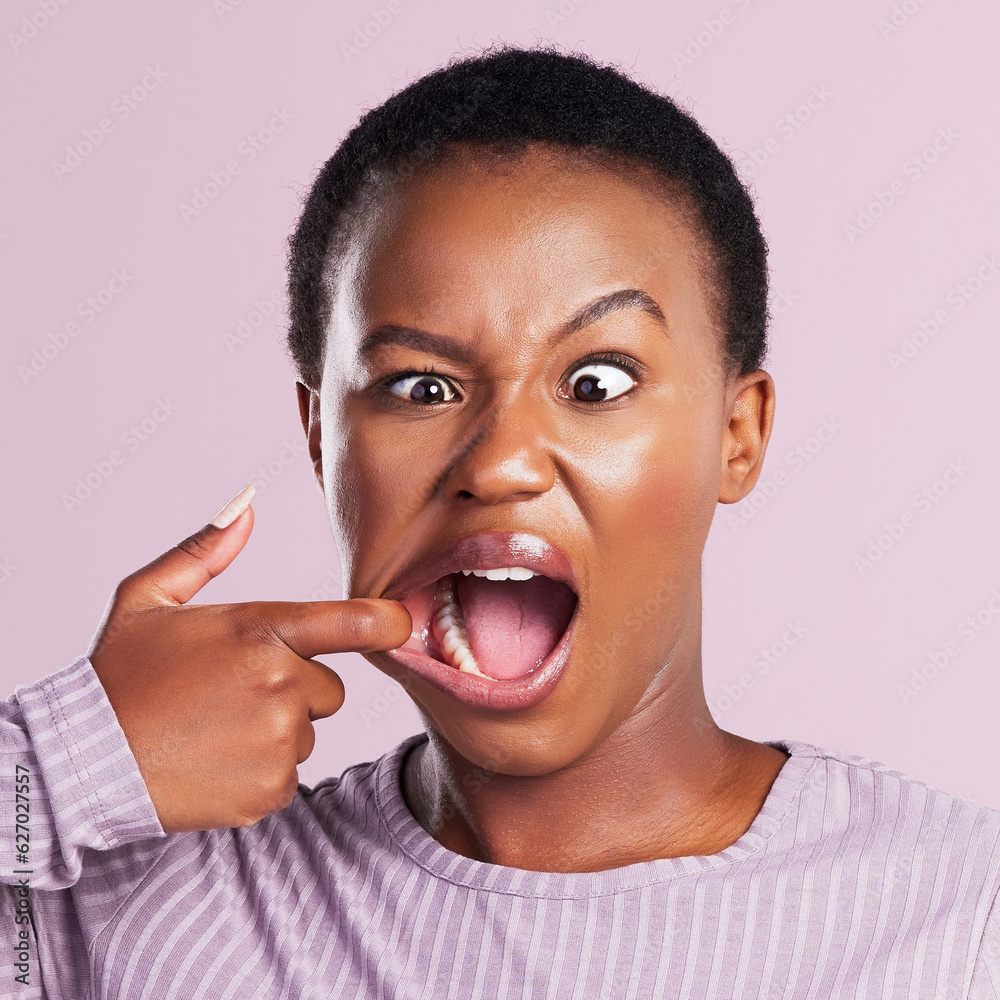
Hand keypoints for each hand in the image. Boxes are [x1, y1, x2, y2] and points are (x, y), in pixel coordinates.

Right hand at [88, 486, 410, 831]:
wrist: (83, 763)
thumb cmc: (119, 676)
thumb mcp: (148, 599)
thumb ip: (205, 550)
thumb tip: (246, 502)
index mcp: (259, 630)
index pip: (352, 622)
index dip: (388, 623)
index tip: (402, 625)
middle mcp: (280, 684)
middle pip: (329, 688)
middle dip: (294, 690)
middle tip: (230, 694)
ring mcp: (279, 740)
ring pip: (307, 732)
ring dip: (276, 731)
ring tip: (214, 729)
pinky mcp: (272, 789)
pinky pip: (289, 774)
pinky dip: (260, 773)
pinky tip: (215, 763)